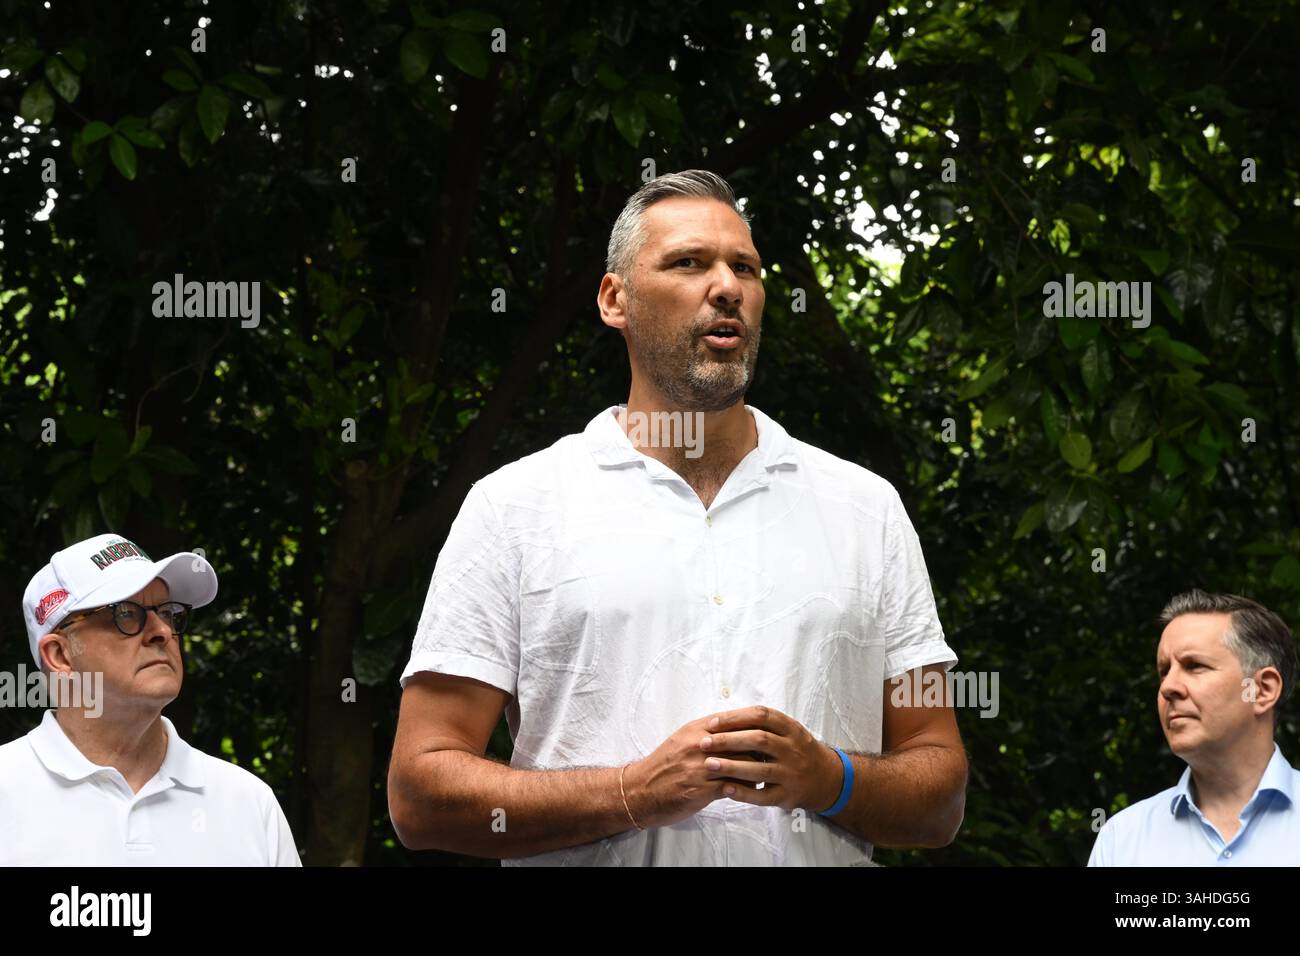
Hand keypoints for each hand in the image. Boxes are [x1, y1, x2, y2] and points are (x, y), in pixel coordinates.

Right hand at [622, 714, 757, 828]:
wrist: (641, 791)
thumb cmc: (664, 765)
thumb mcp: (683, 739)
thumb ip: (707, 731)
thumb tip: (734, 726)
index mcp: (696, 729)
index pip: (733, 721)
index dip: (754, 725)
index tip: (768, 731)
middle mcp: (699, 745)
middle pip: (742, 740)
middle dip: (760, 747)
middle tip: (773, 753)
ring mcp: (701, 767)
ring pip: (741, 764)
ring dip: (757, 769)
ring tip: (766, 771)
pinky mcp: (702, 789)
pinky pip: (733, 786)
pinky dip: (746, 787)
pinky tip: (754, 788)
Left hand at [698, 705, 843, 812]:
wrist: (827, 779)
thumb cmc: (798, 750)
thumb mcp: (788, 731)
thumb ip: (762, 725)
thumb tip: (722, 719)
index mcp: (791, 729)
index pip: (762, 716)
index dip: (736, 718)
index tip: (713, 722)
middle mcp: (793, 749)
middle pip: (759, 740)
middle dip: (729, 740)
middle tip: (704, 743)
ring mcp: (792, 773)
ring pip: (760, 769)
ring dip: (732, 766)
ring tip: (708, 764)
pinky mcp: (788, 795)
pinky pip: (763, 796)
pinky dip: (744, 792)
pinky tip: (725, 789)